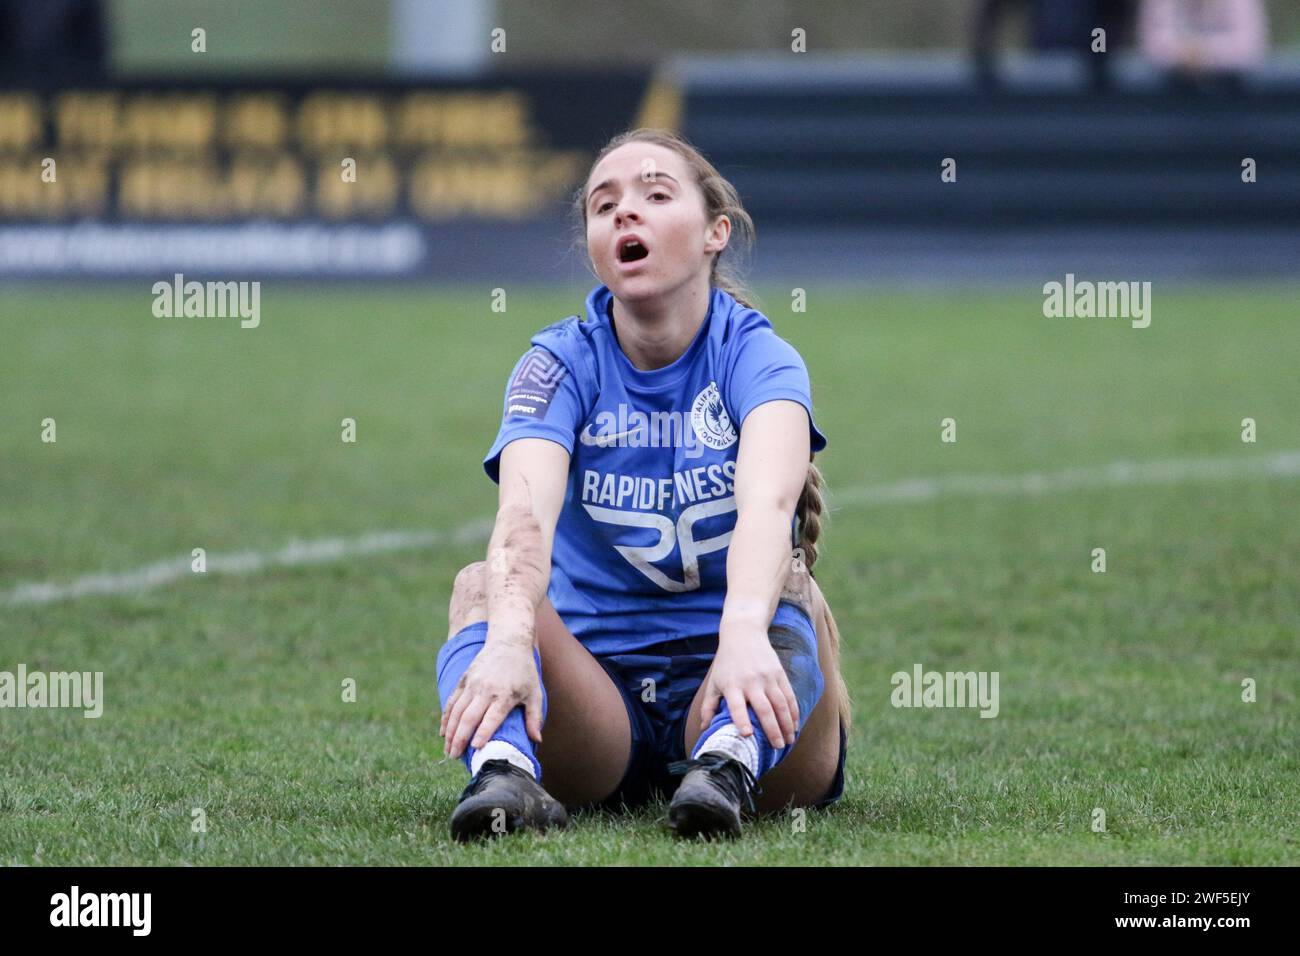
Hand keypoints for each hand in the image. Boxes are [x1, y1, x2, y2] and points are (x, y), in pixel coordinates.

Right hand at [439, 639, 542, 758]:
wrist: (508, 641)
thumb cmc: (524, 671)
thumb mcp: (534, 693)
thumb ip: (534, 717)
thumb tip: (537, 740)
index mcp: (505, 694)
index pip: (492, 717)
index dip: (483, 733)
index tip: (475, 748)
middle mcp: (486, 689)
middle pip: (469, 717)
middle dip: (460, 739)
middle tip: (454, 757)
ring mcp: (472, 684)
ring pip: (456, 711)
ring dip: (450, 732)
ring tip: (448, 751)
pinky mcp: (464, 680)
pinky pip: (452, 701)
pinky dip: (446, 718)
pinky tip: (443, 733)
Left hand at [699, 625, 798, 747]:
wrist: (743, 634)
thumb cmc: (726, 662)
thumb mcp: (714, 682)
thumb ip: (709, 706)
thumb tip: (704, 728)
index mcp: (732, 685)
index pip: (737, 706)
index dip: (742, 720)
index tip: (747, 734)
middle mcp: (751, 682)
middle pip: (764, 709)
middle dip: (772, 730)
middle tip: (777, 746)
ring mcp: (767, 678)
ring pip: (780, 704)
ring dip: (786, 724)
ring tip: (788, 741)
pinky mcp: (779, 674)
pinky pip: (789, 696)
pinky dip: (793, 712)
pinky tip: (794, 725)